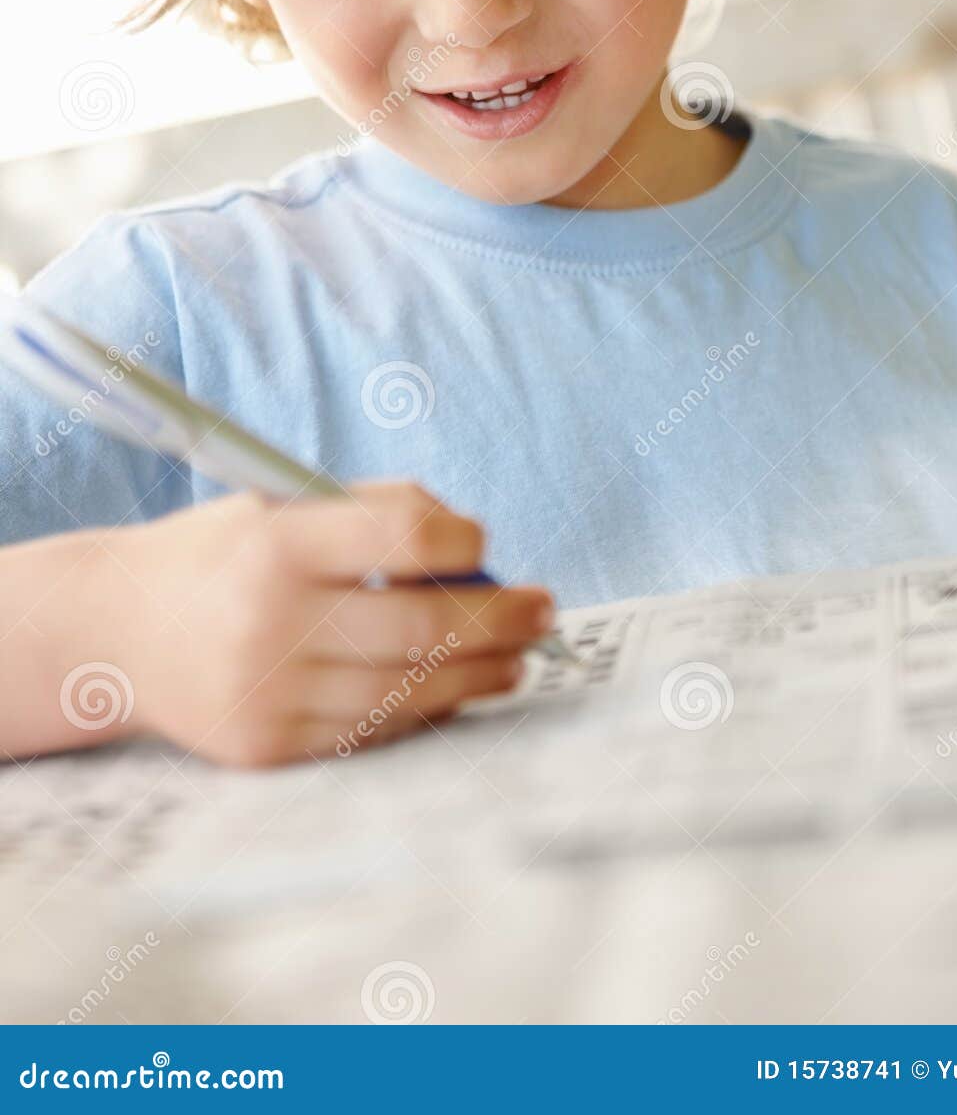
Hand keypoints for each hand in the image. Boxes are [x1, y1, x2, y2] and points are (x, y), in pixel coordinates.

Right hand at [100, 480, 553, 766]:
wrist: (118, 631)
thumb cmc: (225, 555)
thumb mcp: (281, 505)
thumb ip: (375, 513)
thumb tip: (475, 549)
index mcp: (276, 540)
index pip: (401, 535)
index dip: (460, 538)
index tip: (481, 541)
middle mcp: (269, 617)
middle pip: (420, 624)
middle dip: (499, 618)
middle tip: (543, 610)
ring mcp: (267, 691)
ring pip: (406, 688)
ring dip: (479, 673)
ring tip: (517, 658)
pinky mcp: (266, 747)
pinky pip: (371, 732)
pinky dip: (425, 710)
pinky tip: (456, 690)